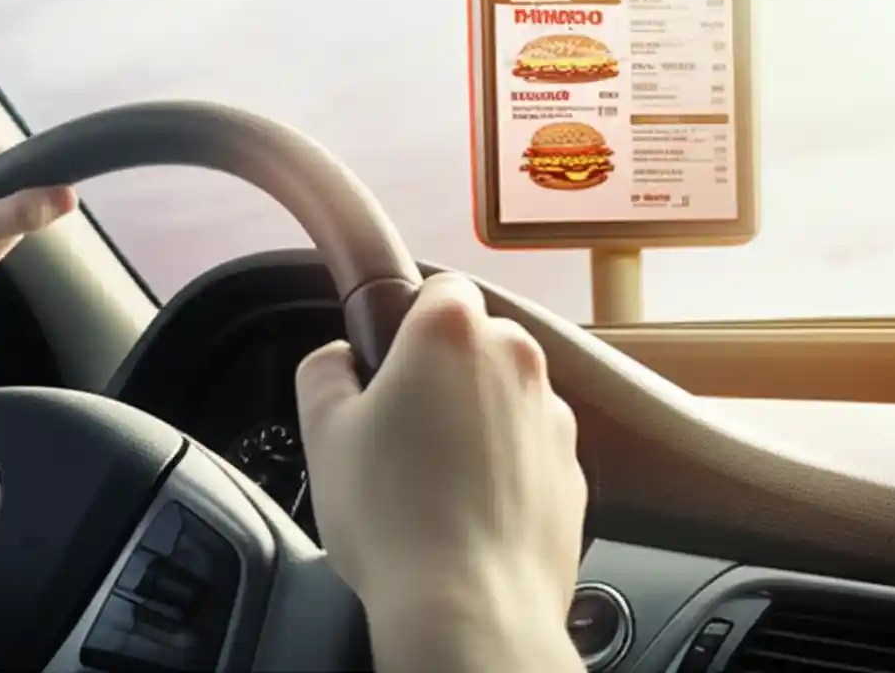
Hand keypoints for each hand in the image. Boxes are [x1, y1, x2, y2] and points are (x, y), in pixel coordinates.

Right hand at [296, 272, 584, 620]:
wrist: (469, 609)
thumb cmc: (393, 518)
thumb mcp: (321, 431)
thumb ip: (323, 370)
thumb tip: (338, 360)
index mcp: (451, 333)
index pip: (436, 286)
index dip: (404, 323)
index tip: (383, 363)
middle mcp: (515, 360)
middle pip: (474, 342)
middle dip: (439, 373)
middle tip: (395, 429)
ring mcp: (553, 417)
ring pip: (503, 397)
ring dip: (473, 420)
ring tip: (430, 481)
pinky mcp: (573, 471)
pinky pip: (527, 449)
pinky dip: (501, 466)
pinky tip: (463, 510)